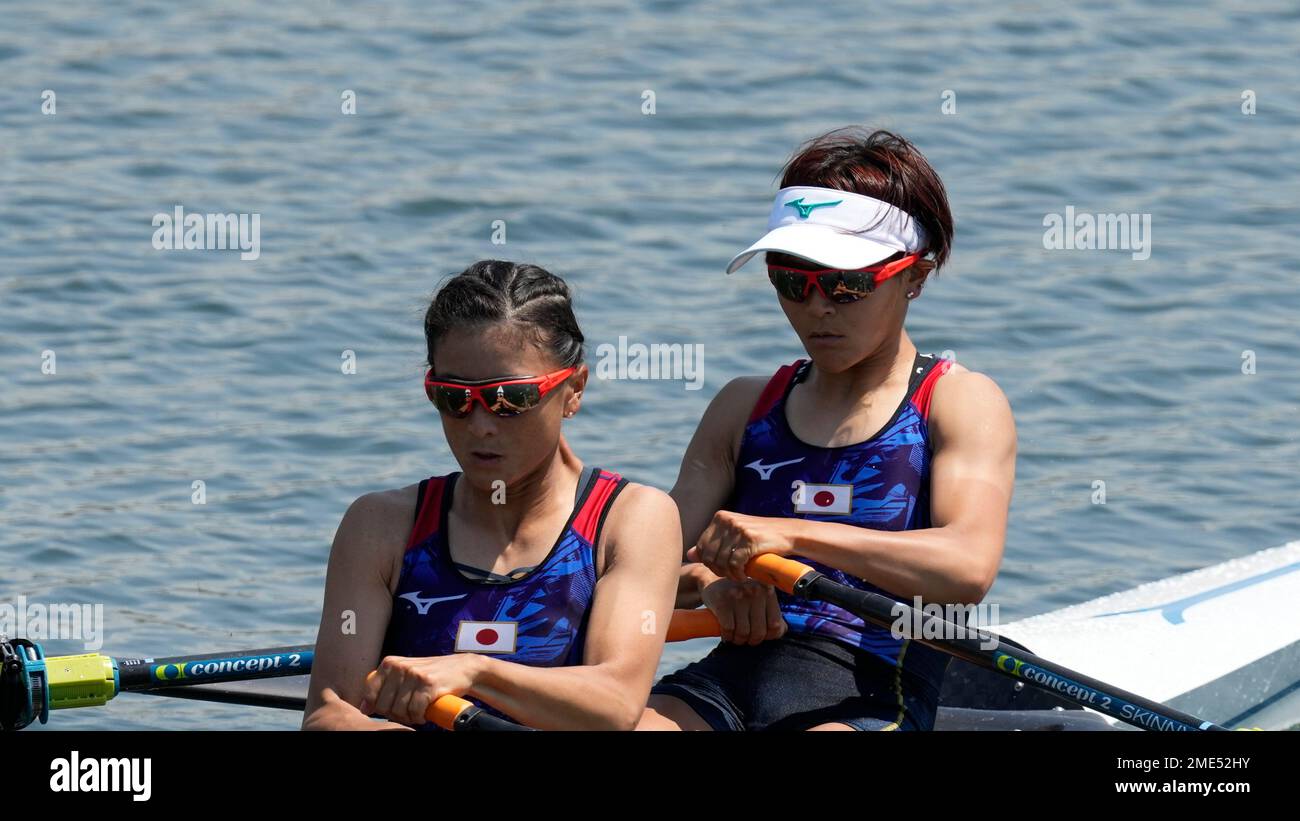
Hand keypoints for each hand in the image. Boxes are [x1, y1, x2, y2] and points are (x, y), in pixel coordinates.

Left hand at [359, 653, 482, 726]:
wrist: (463, 668)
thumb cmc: (432, 674)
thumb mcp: (405, 674)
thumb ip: (385, 686)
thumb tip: (364, 708)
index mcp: (390, 663)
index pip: (370, 693)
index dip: (378, 707)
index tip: (391, 709)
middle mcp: (400, 666)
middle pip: (384, 705)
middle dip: (395, 714)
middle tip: (407, 712)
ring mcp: (414, 674)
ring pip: (399, 710)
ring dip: (409, 718)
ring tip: (417, 712)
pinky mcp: (428, 684)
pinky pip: (415, 710)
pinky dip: (420, 717)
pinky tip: (425, 714)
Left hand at [686, 510, 798, 581]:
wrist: (788, 534)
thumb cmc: (760, 537)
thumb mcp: (733, 537)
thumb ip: (712, 544)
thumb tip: (689, 554)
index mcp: (720, 517)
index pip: (702, 546)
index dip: (709, 562)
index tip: (722, 569)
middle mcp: (726, 520)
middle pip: (709, 555)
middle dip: (717, 570)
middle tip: (730, 576)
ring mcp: (737, 529)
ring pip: (721, 561)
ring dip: (729, 574)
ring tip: (738, 576)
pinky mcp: (749, 539)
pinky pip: (734, 564)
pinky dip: (738, 574)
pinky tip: (744, 576)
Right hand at [700, 577, 786, 644]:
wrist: (711, 580)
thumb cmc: (739, 594)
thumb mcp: (758, 598)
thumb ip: (772, 613)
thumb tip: (782, 630)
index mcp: (768, 590)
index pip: (775, 625)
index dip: (768, 636)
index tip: (760, 635)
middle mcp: (755, 591)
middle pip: (759, 631)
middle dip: (752, 640)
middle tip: (745, 639)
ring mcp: (738, 595)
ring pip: (743, 632)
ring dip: (738, 640)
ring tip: (735, 636)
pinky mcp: (722, 602)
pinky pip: (728, 629)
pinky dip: (727, 636)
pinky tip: (726, 633)